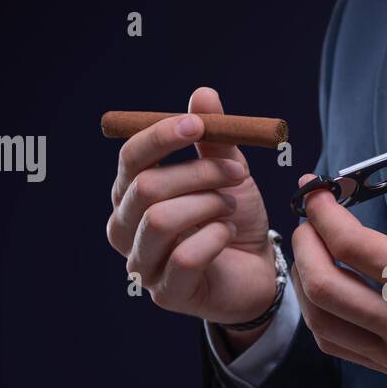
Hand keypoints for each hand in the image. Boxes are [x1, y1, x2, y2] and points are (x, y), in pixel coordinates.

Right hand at [105, 87, 277, 338]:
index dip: (161, 137)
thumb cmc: (233, 218)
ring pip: (160, 220)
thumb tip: (203, 94)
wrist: (260, 270)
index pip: (131, 159)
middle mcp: (126, 228)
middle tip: (236, 173)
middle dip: (198, 173)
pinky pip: (185, 257)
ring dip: (207, 205)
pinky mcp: (166, 293)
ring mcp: (142, 263)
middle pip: (146, 187)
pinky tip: (226, 235)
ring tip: (229, 207)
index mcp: (133, 193)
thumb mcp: (228, 173)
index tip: (197, 124)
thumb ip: (214, 139)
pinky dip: (214, 238)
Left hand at [291, 101, 386, 387]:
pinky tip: (329, 293)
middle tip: (308, 221)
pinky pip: (340, 347)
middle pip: (324, 286)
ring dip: (306, 284)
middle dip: (304, 247)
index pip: (352, 246)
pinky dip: (322, 317)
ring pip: (324, 323)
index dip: (323, 212)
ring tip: (312, 253)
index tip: (317, 191)